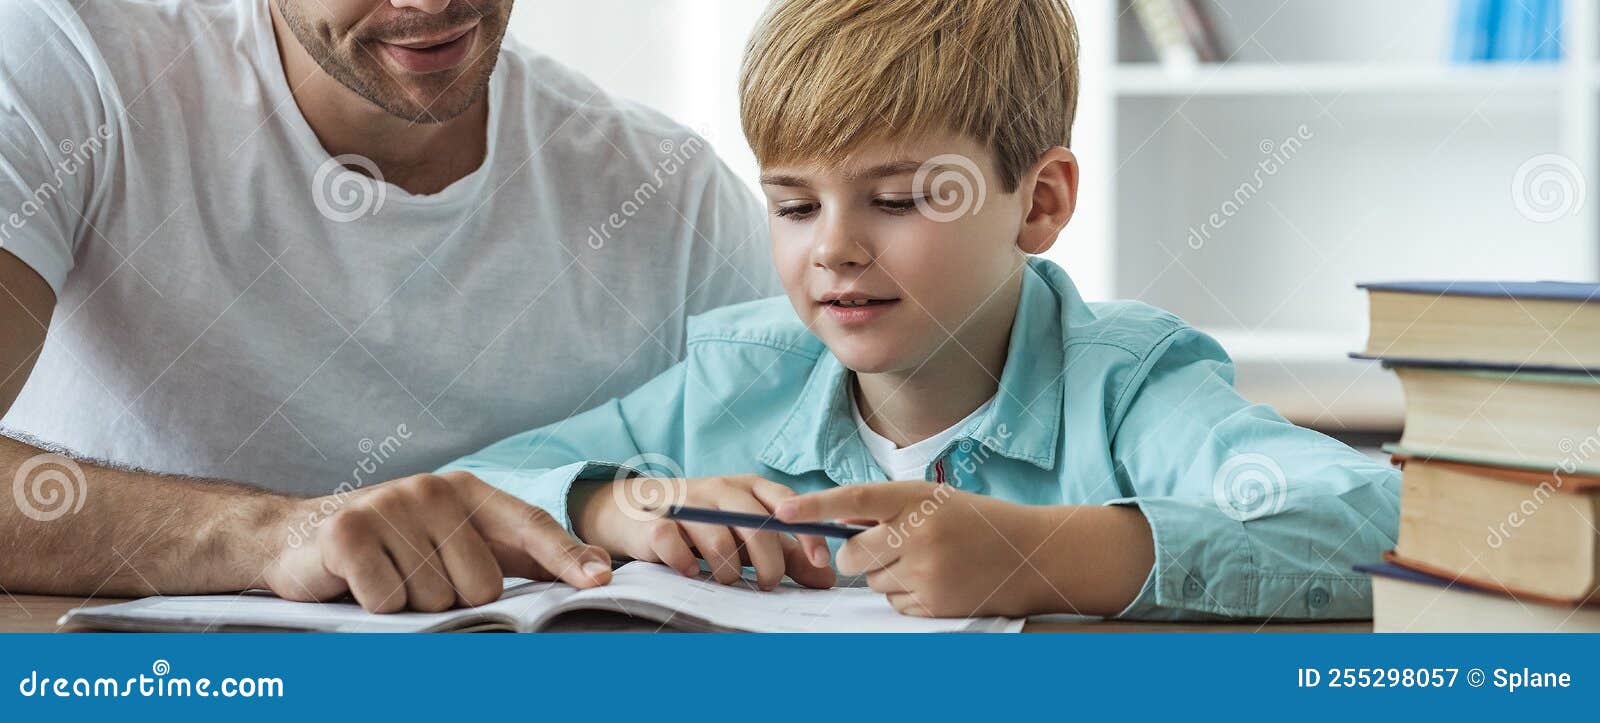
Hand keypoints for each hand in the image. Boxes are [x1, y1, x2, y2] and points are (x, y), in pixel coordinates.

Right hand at [262, 471, 612, 612]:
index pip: (529, 525)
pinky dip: (376, 607)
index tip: (598, 580)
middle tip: (416, 579)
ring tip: (387, 578)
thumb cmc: (393, 547)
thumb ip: (525, 555)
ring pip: (436, 599)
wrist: (295, 537)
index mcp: (468, 491)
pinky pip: (390, 602)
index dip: (565, 556)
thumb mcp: (457, 543)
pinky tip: (359, 583)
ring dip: (411, 605)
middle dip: (453, 599)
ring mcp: (390, 506)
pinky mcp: (348, 532)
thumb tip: (599, 569)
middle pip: (482, 585)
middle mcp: (433, 489)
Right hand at [574, 474, 834, 590]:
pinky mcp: (655, 522)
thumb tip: (826, 579)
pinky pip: (674, 544)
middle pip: (756, 523)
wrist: (637, 510)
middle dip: (769, 562)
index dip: (806, 533)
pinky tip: (692, 572)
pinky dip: (686, 563)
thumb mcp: (748, 534)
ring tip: (727, 580)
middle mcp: (720, 489)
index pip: (786, 505)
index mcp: (749, 488)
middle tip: (768, 584)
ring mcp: (687, 503)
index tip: (820, 561)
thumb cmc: (705, 524)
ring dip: (728, 570)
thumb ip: (787, 555)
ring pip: (718, 538)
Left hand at [776, 482, 1052, 617]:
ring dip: (888, 575)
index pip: (854, 499)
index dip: (815, 506)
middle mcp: (919, 534)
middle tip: (890, 546)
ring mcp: (927, 572)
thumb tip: (836, 519)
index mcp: (916, 499)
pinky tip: (936, 581)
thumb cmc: (976, 522)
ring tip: (928, 561)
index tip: (781, 511)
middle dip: (859, 555)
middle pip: (852, 555)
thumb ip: (885, 508)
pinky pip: (894, 604)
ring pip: (872, 582)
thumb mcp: (931, 500)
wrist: (1031, 554)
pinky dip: (907, 596)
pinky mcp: (934, 603)